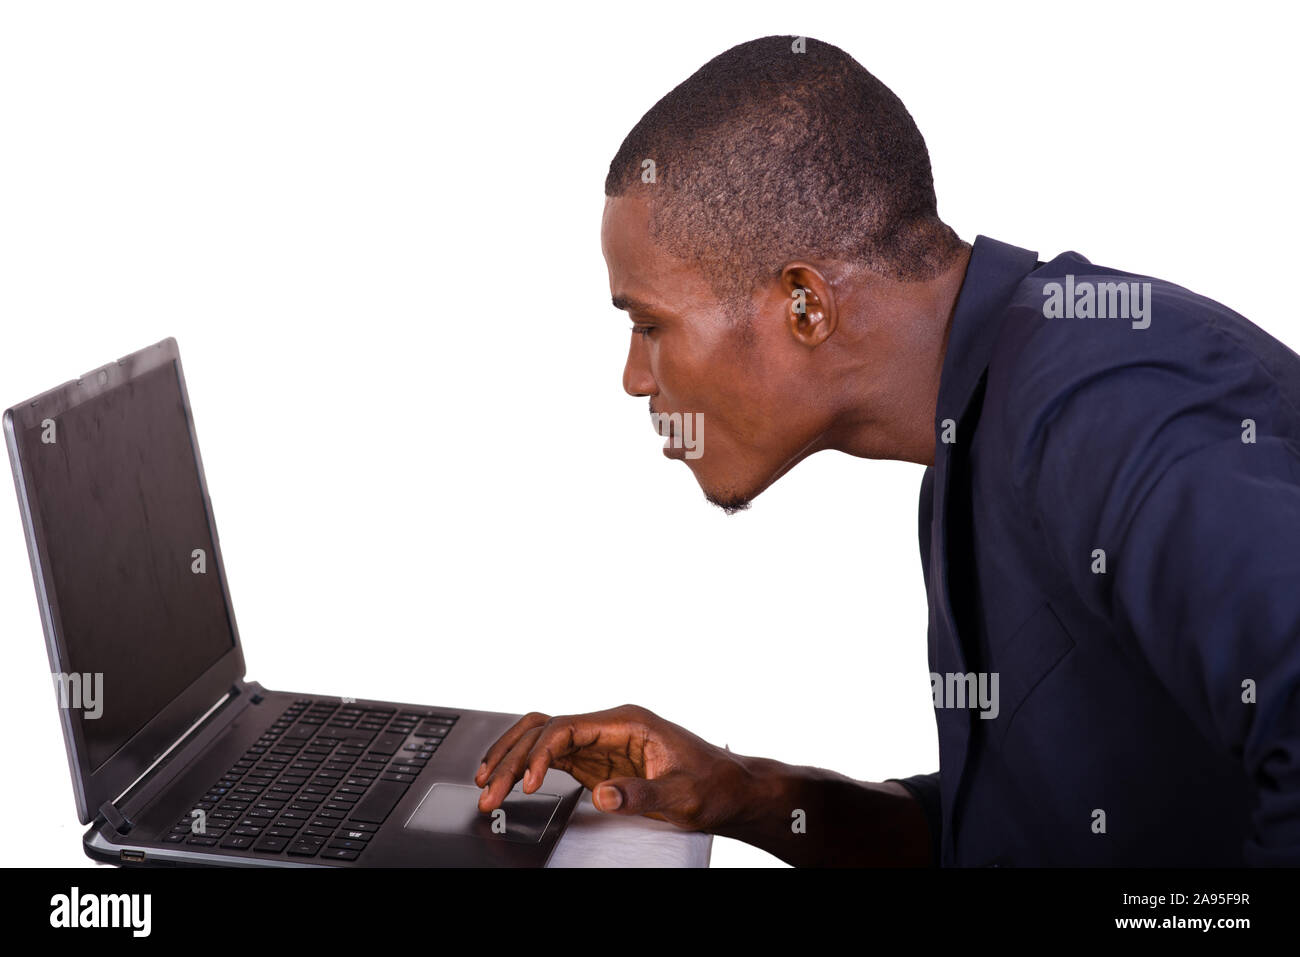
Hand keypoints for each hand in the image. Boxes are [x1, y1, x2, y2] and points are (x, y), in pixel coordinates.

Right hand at [474, 704, 746, 830]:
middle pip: (546, 729)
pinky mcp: (598, 760)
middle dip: (513, 756)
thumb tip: (601, 793)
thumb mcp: (682, 794)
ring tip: (487, 782)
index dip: (539, 752)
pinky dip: (527, 765)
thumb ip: (641, 793)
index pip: (568, 726)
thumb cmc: (713, 785)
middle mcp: (610, 726)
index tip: (525, 782)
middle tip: (489, 787)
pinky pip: (552, 754)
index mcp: (628, 722)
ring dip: (513, 757)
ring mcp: (601, 742)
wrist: (731, 789)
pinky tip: (509, 780)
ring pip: (543, 737)